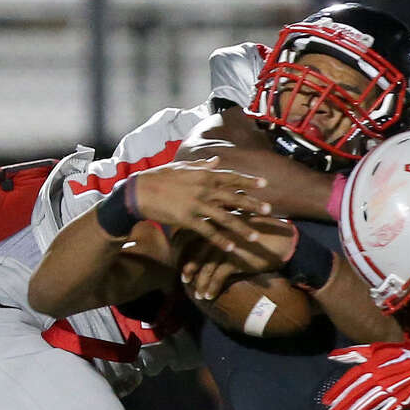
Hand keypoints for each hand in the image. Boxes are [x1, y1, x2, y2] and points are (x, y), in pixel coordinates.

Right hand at [129, 157, 269, 252]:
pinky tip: (231, 248)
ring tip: (255, 236)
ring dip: (242, 228)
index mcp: (203, 174)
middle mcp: (204, 188)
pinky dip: (220, 240)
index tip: (265, 184)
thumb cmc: (160, 177)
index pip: (231, 177)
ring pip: (225, 218)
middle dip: (252, 204)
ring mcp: (197, 205)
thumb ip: (202, 165)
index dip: (249, 181)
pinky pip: (208, 232)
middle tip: (269, 210)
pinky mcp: (188, 220)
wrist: (140, 191)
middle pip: (234, 197)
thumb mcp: (182, 167)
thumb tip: (216, 161)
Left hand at [173, 217, 298, 300]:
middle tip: (184, 279)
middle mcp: (219, 234)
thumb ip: (226, 234)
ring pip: (206, 268)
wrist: (282, 239)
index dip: (186, 251)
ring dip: (201, 283)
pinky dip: (212, 288)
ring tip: (199, 295)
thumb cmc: (263, 234)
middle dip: (190, 268)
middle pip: (196, 253)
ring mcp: (226, 247)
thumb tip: (216, 244)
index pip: (195, 237)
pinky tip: (209, 296)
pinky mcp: (235, 260)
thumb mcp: (240, 229)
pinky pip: (218, 277)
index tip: (183, 262)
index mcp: (218, 223)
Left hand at [322, 340, 409, 409]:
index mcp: (372, 364)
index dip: (337, 392)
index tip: (325, 402)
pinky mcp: (404, 400)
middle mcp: (380, 377)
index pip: (349, 379)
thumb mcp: (376, 349)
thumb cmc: (400, 353)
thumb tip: (331, 355)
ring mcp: (392, 390)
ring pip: (369, 405)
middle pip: (356, 395)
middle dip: (342, 408)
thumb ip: (353, 352)